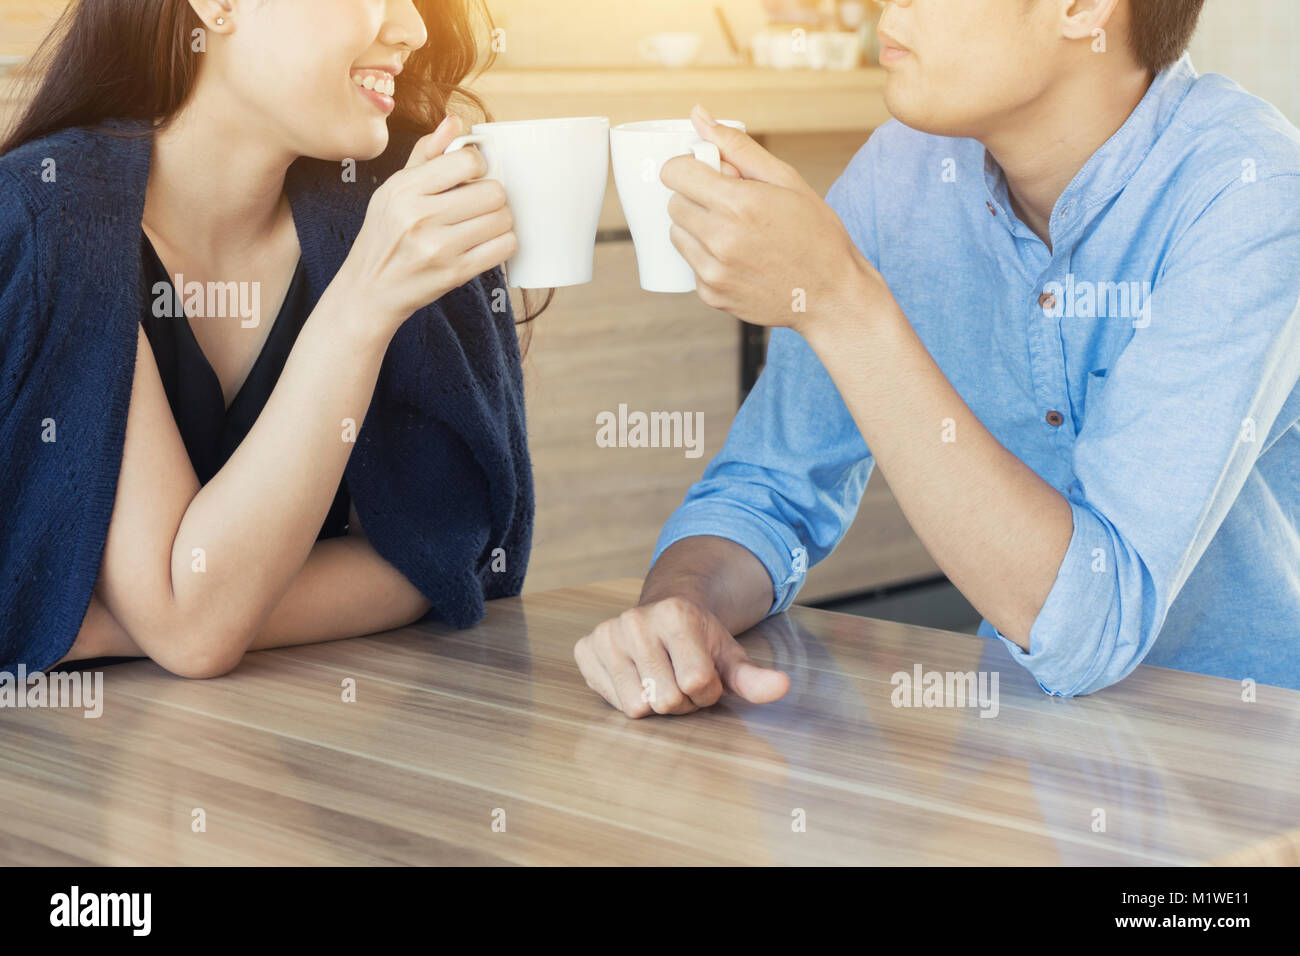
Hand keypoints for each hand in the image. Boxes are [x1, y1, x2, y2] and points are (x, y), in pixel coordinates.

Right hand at [335, 114, 516, 336]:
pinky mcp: (455, 274)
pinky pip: (503, 248)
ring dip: (500, 220)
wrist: (369, 290)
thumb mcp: (393, 190)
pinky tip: (488, 243)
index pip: (468, 161)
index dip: (478, 167)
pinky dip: (503, 243)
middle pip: (493, 192)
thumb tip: (456, 122)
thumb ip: (425, 154)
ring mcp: (438, 247)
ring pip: (502, 220)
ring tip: (483, 224)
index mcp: (405, 189)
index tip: (471, 177)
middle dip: (493, 196)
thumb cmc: (384, 236)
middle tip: (480, 204)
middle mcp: (420, 216)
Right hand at [574, 596, 790, 717]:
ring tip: (659, 679)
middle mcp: (636, 619)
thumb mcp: (730, 656)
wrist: (662, 613)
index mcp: (676, 614)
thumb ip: (754, 677)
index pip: (697, 685)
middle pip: (667, 699)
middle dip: (681, 701)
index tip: (703, 677)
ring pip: (638, 706)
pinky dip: (627, 698)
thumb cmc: (699, 641)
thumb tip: (782, 687)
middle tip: (679, 679)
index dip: (706, 692)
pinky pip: (612, 702)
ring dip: (654, 703)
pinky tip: (635, 677)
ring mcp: (607, 633)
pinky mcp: (585, 648)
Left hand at [662, 105, 879, 332]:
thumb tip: (699, 115)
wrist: (832, 295)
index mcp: (739, 204)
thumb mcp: (786, 180)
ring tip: (736, 233)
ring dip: (697, 228)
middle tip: (730, 204)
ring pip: (678, 235)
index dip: (688, 168)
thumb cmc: (816, 234)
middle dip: (695, 198)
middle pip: (674, 204)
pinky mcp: (711, 295)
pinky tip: (740, 259)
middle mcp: (720, 240)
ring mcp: (713, 272)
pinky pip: (691, 265)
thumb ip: (737, 147)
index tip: (706, 173)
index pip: (675, 173)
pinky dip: (708, 258)